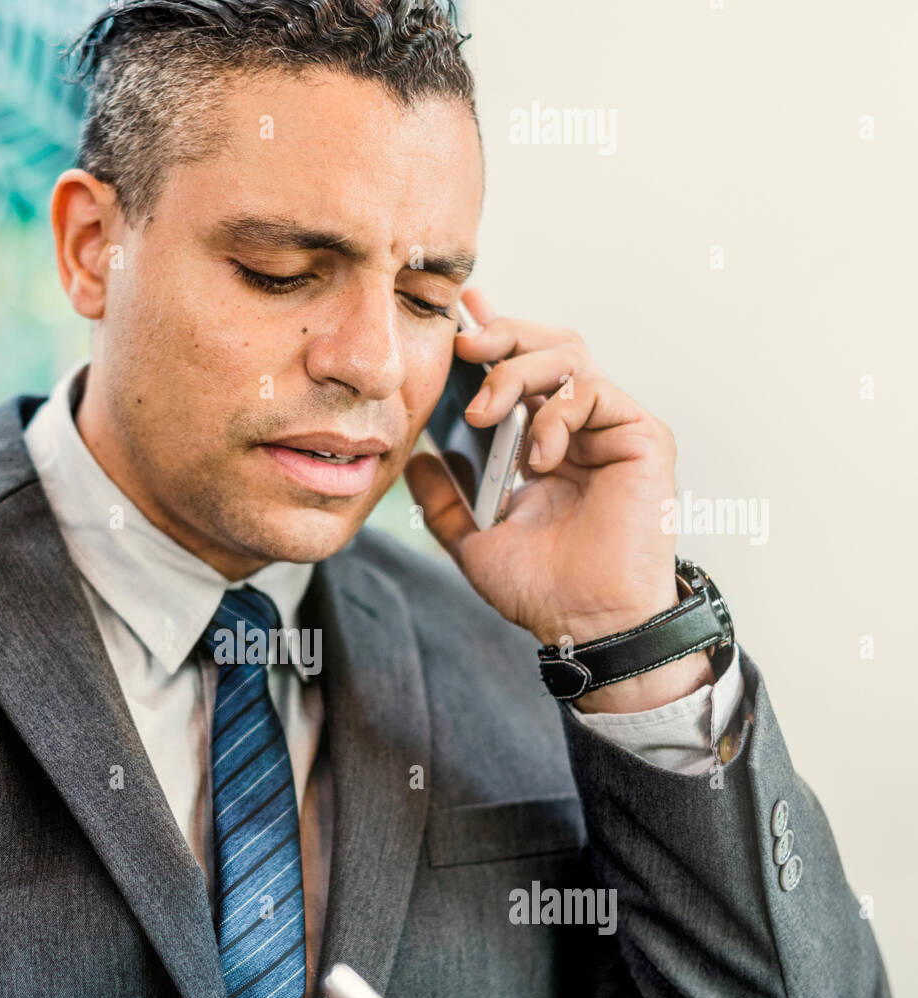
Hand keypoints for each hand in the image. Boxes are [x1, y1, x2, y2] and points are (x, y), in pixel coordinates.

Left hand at [404, 289, 711, 712]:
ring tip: (486, 415)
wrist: (584, 622)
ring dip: (519, 374)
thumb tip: (417, 461)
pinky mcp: (641, 436)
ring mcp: (613, 429)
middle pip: (548, 346)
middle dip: (502, 336)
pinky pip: (593, 391)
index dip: (495, 334)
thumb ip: (445, 500)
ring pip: (569, 355)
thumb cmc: (542, 589)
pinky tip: (536, 457)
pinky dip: (555, 415)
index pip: (523, 370)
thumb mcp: (475, 539)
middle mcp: (581, 429)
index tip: (460, 313)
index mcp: (546, 443)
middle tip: (463, 348)